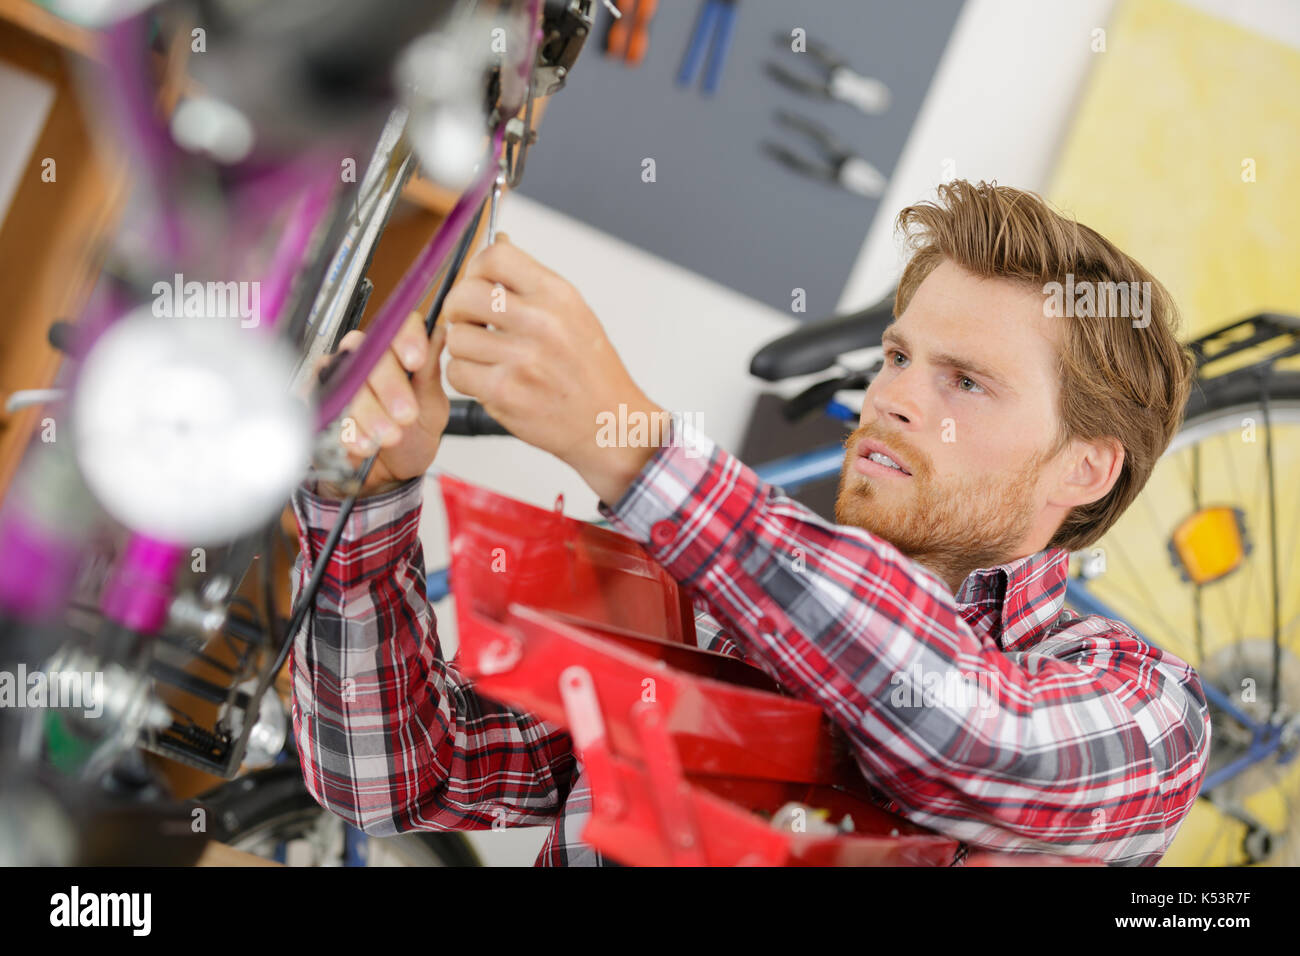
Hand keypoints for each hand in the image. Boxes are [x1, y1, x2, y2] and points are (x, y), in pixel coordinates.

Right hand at [314, 310, 449, 497]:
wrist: (386, 476)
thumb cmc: (411, 437)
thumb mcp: (432, 409)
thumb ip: (431, 375)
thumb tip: (439, 334)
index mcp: (398, 353)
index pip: (399, 326)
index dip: (407, 338)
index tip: (416, 360)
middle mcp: (365, 358)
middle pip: (371, 352)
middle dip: (390, 386)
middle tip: (405, 415)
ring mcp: (337, 376)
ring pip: (347, 379)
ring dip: (369, 412)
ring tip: (387, 438)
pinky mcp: (315, 400)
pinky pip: (324, 403)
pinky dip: (345, 426)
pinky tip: (361, 443)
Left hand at [441, 234, 662, 503]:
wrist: (609, 423)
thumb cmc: (592, 372)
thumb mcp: (575, 313)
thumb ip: (532, 283)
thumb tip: (497, 241)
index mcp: (558, 295)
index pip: (495, 256)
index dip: (475, 269)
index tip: (476, 284)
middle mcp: (541, 322)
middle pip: (464, 294)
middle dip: (458, 309)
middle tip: (469, 322)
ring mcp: (521, 359)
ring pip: (456, 336)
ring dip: (463, 348)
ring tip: (487, 357)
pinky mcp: (505, 392)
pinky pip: (457, 372)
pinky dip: (466, 377)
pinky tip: (488, 379)